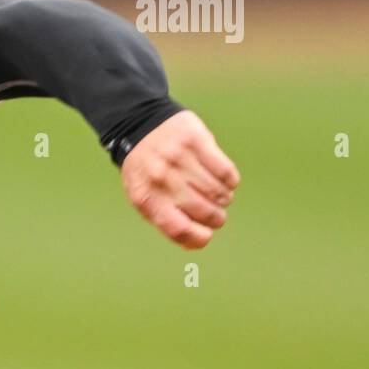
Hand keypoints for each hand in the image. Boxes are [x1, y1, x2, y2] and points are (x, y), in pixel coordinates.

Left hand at [120, 110, 240, 249]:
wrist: (139, 123)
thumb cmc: (145, 168)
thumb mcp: (142, 194)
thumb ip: (164, 218)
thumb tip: (194, 245)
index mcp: (146, 196)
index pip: (178, 229)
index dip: (199, 238)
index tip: (207, 235)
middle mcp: (162, 178)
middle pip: (203, 211)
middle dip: (216, 218)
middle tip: (217, 215)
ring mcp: (180, 158)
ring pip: (218, 192)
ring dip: (224, 199)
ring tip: (220, 196)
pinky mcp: (197, 141)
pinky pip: (225, 171)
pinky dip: (230, 181)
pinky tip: (225, 181)